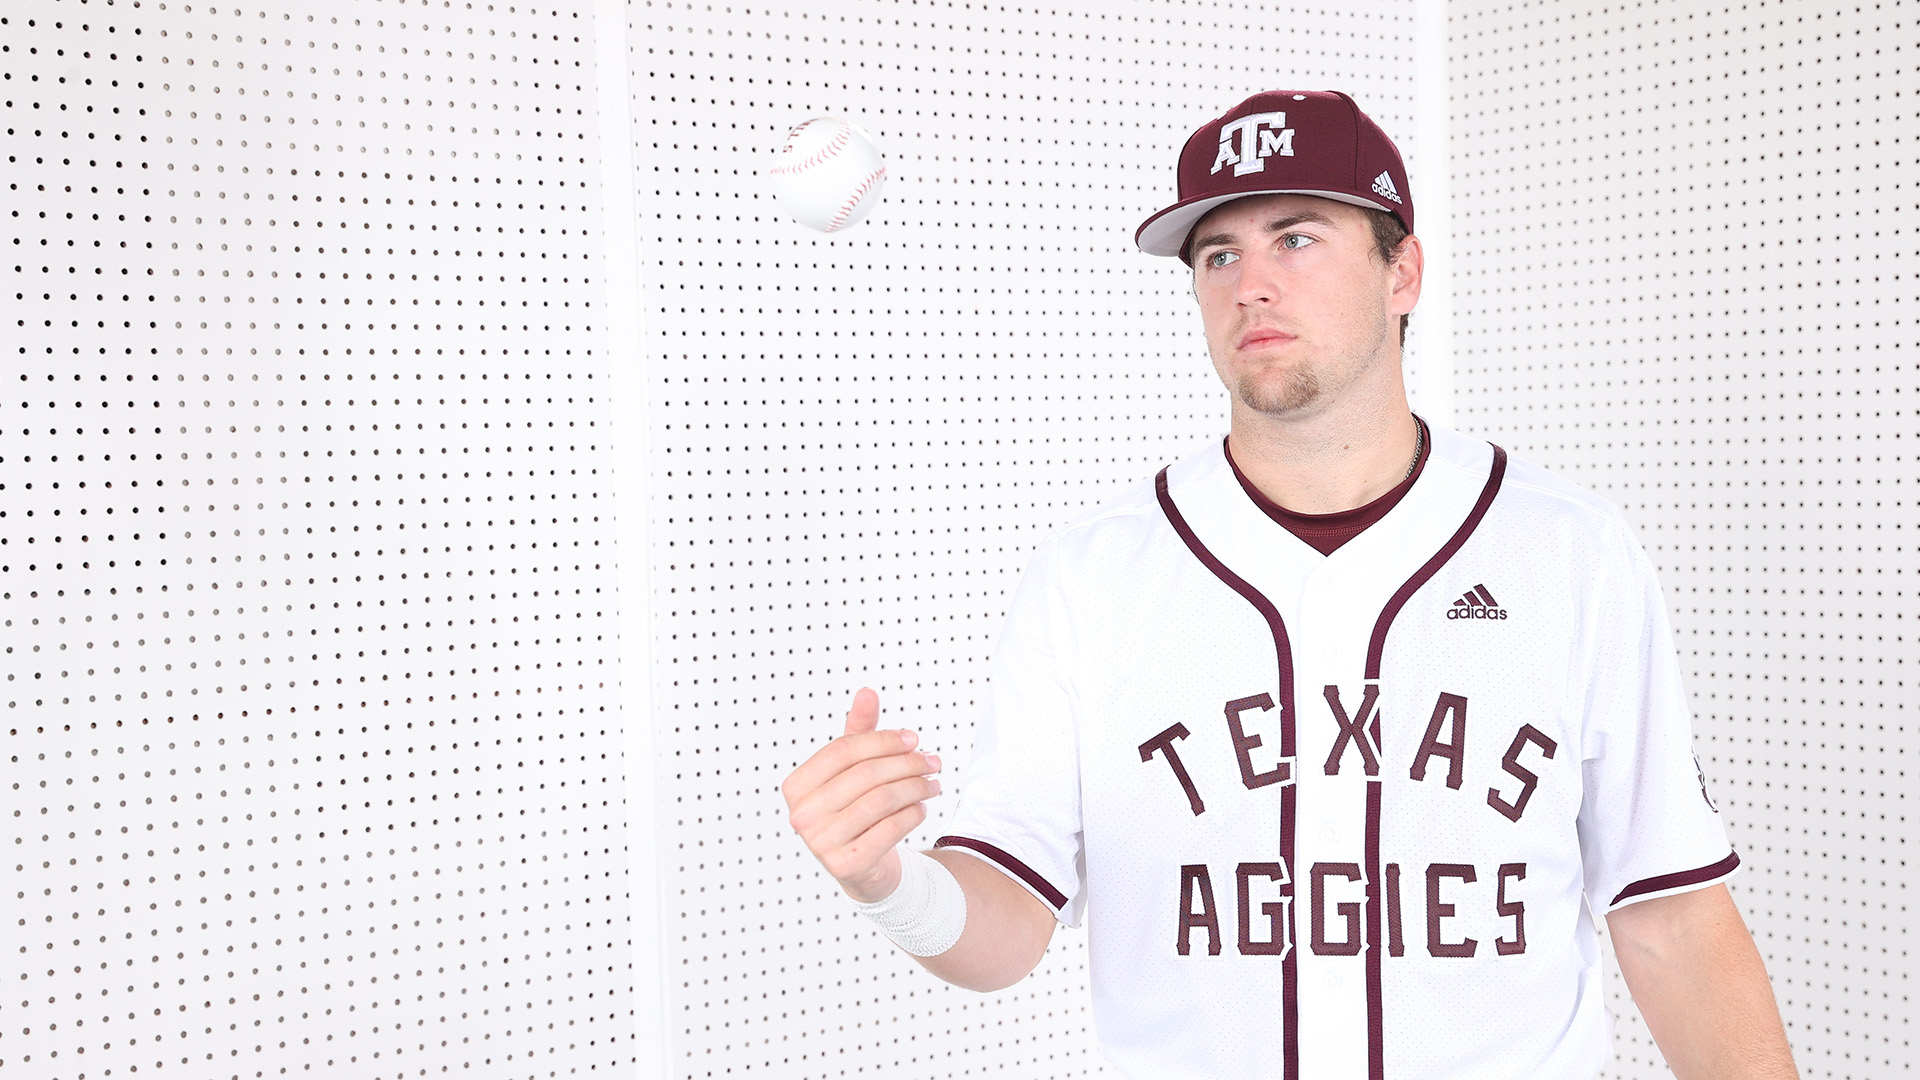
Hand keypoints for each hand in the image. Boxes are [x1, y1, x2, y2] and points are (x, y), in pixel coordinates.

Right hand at [781, 687, 943, 902]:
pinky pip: (890, 829)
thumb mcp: (853, 770)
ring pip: (881, 800)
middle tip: (933, 761)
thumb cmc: (855, 808)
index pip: (843, 750)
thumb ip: (858, 732)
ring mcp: (820, 843)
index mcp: (797, 785)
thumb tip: (866, 692)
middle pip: (866, 774)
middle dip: (907, 763)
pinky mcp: (846, 866)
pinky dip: (913, 814)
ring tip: (933, 783)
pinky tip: (921, 807)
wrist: (862, 867)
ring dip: (916, 788)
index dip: (883, 740)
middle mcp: (802, 815)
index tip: (913, 738)